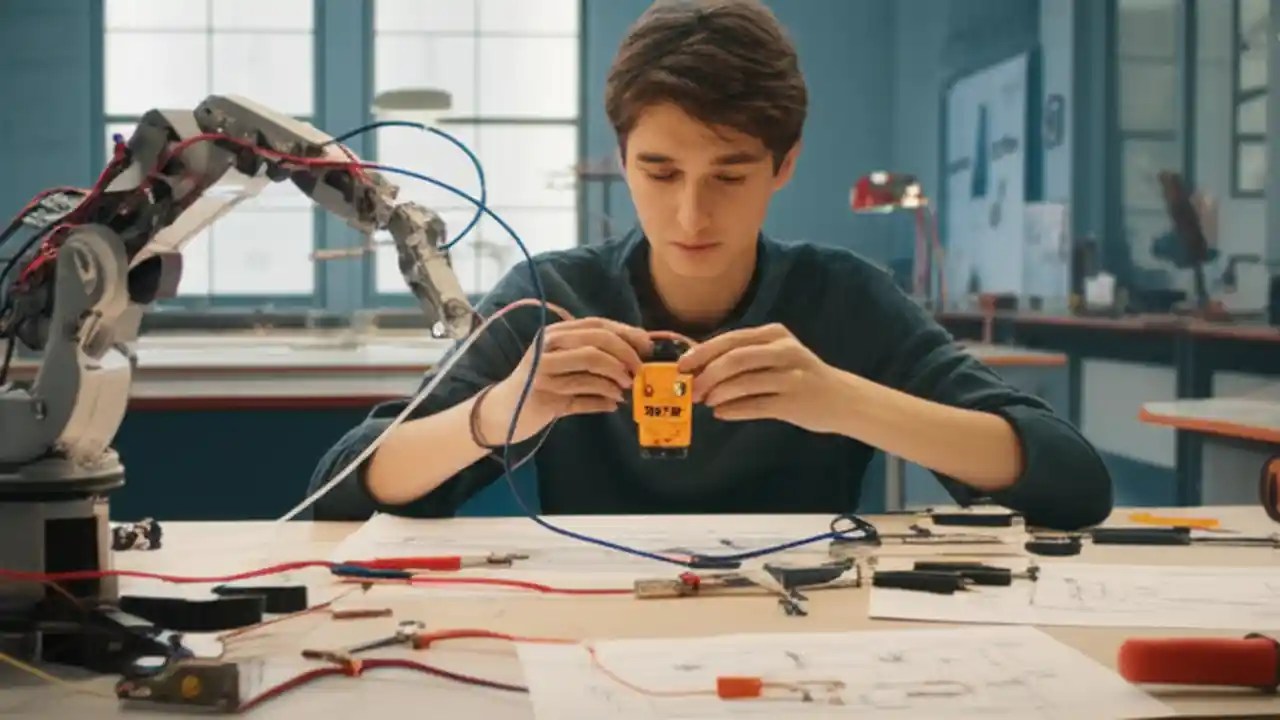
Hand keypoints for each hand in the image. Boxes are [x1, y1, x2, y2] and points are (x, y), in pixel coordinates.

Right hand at [481, 317, 651, 443]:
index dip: (625, 333)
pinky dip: (603, 400)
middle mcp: (546, 349)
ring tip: (625, 388)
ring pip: (591, 369)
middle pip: (596, 344)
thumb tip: (636, 353)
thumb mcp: (562, 361)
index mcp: (553, 334)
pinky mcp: (544, 398)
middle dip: (625, 355)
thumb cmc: (540, 382)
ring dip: (616, 380)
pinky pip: (582, 397)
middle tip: (638, 371)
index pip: (596, 325)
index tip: (646, 346)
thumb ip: (592, 353)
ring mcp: (543, 374)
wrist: (502, 411)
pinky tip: (613, 404)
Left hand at [676, 323, 844, 432]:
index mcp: (774, 334)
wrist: (841, 398)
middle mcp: (784, 351)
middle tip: (691, 390)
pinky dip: (733, 410)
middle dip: (706, 375)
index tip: (682, 366)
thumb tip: (697, 368)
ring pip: (743, 383)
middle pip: (735, 359)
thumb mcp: (775, 356)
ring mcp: (791, 377)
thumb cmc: (798, 375)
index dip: (702, 353)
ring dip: (718, 394)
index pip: (731, 340)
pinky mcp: (794, 403)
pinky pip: (755, 406)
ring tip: (706, 402)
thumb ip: (742, 357)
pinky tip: (721, 413)